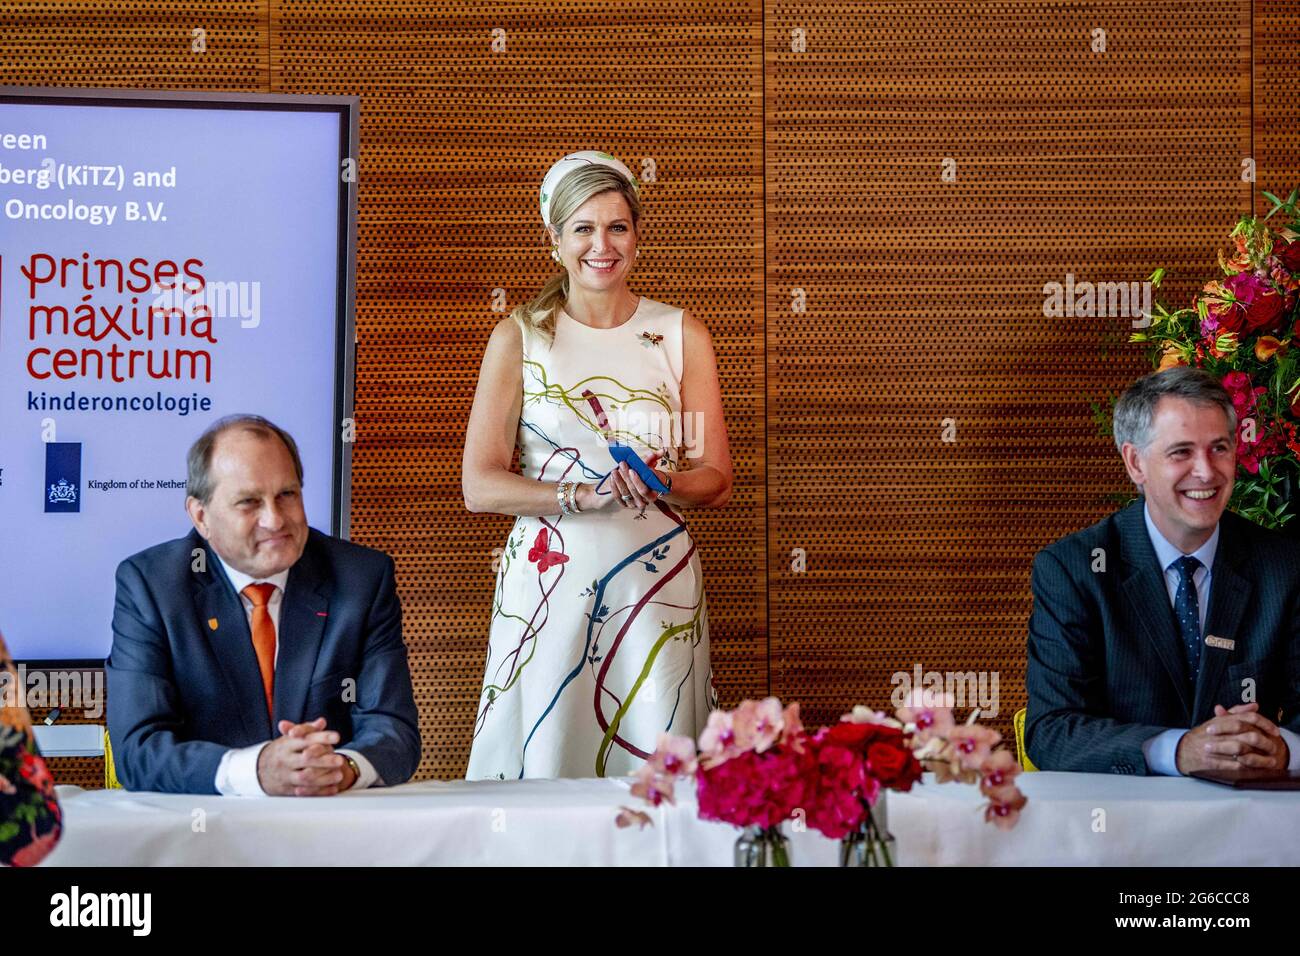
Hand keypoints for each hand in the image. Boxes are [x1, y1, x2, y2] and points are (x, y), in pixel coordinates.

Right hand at [256, 717, 349, 795]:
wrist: (260, 769)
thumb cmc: (282, 750)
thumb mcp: (291, 737)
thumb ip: (307, 729)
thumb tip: (321, 722)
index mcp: (287, 744)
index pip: (306, 739)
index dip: (322, 738)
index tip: (336, 737)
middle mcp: (285, 760)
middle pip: (306, 760)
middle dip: (324, 760)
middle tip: (339, 760)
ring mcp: (286, 776)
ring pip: (306, 778)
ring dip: (324, 778)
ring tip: (339, 775)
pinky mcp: (287, 790)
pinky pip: (305, 793)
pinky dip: (320, 791)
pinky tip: (332, 788)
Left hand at [580, 452, 662, 511]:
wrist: (642, 486)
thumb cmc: (646, 477)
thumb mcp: (649, 467)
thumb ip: (653, 459)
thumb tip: (660, 451)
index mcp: (652, 495)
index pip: (644, 490)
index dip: (637, 481)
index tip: (632, 470)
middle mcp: (643, 502)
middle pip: (633, 490)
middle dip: (626, 476)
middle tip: (622, 465)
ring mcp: (633, 504)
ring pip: (624, 493)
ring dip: (618, 480)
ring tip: (615, 471)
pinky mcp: (624, 504)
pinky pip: (617, 496)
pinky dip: (614, 487)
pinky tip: (612, 478)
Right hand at [1175, 703, 1289, 772]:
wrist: (1179, 750)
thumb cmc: (1201, 736)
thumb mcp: (1217, 721)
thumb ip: (1236, 713)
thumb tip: (1254, 706)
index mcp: (1220, 722)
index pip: (1246, 718)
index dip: (1263, 723)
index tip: (1274, 731)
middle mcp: (1217, 733)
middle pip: (1246, 735)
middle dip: (1263, 742)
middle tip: (1273, 747)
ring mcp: (1214, 748)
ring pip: (1241, 750)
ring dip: (1258, 757)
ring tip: (1269, 761)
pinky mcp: (1212, 762)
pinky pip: (1234, 765)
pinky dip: (1247, 767)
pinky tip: (1256, 768)